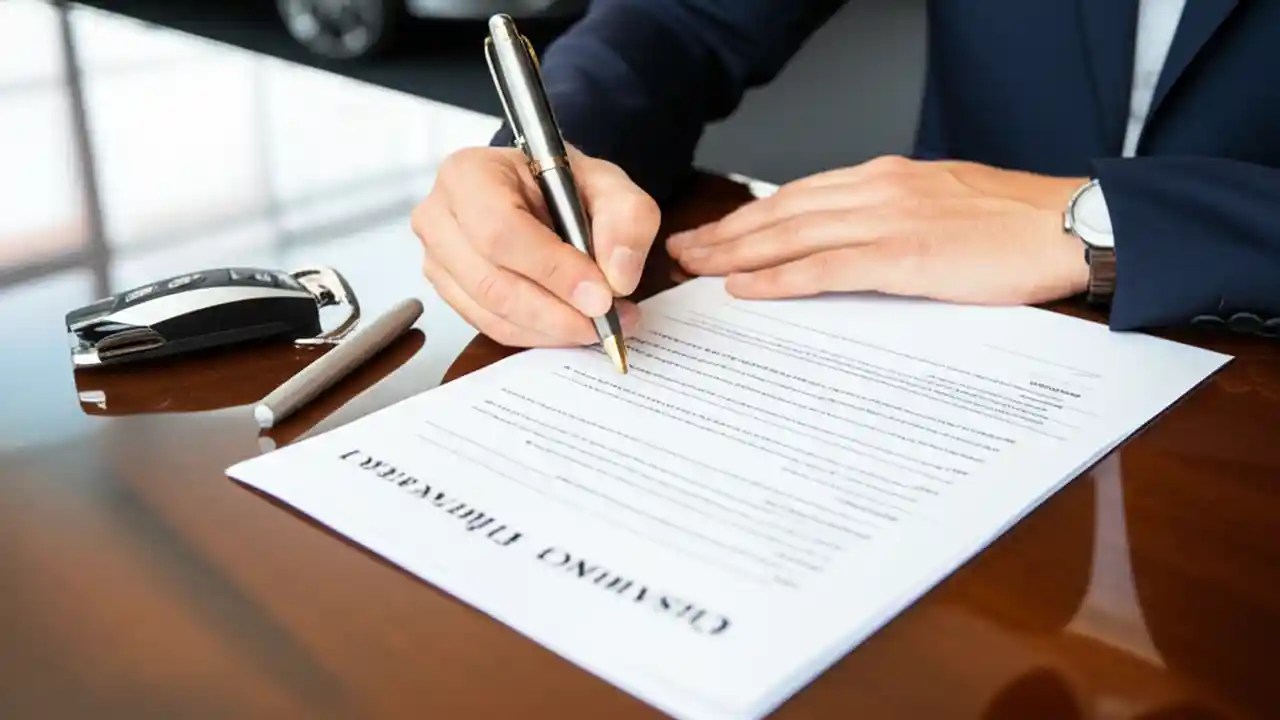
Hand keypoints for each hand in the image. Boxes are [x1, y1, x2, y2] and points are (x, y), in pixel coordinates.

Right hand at [412, 146, 659, 346]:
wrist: (540, 194)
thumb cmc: (564, 184)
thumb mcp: (609, 184)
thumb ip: (626, 219)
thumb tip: (618, 278)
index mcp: (469, 173)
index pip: (501, 232)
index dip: (553, 270)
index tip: (601, 296)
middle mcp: (440, 217)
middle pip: (491, 282)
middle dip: (555, 311)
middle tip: (605, 321)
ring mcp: (438, 260)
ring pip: (492, 313)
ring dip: (551, 329)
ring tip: (601, 325)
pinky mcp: (450, 293)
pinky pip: (492, 327)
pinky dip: (538, 334)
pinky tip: (573, 326)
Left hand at [666, 156, 1089, 305]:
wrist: (1069, 223)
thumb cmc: (1015, 221)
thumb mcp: (943, 203)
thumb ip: (894, 215)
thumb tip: (855, 239)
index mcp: (887, 178)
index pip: (801, 195)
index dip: (752, 214)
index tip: (718, 230)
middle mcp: (878, 191)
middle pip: (783, 212)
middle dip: (728, 232)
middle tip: (687, 250)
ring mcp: (888, 221)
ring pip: (792, 235)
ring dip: (737, 254)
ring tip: (697, 268)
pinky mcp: (904, 256)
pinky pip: (825, 267)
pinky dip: (778, 278)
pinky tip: (746, 287)